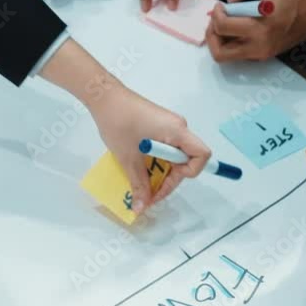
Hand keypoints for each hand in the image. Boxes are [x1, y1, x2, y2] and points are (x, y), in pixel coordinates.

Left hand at [91, 83, 209, 211]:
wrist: (104, 96)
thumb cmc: (118, 123)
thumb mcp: (129, 159)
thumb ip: (139, 185)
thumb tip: (141, 208)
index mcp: (177, 131)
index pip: (201, 155)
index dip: (189, 173)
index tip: (166, 182)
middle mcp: (178, 128)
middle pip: (186, 159)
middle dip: (169, 179)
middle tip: (148, 193)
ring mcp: (168, 126)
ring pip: (173, 155)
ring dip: (160, 172)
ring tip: (140, 183)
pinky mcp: (158, 126)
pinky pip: (164, 148)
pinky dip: (155, 161)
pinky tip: (139, 168)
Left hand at [207, 0, 305, 61]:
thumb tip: (229, 1)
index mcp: (260, 27)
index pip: (223, 27)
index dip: (215, 14)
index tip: (221, 5)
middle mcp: (259, 46)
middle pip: (219, 53)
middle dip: (211, 35)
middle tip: (215, 20)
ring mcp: (262, 54)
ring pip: (227, 57)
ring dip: (219, 42)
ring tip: (224, 25)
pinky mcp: (265, 56)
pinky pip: (239, 54)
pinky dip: (232, 43)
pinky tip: (238, 27)